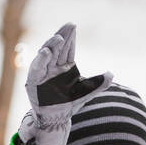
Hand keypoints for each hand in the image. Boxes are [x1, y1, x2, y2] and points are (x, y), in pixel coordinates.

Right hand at [17, 23, 112, 144]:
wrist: (57, 119)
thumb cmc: (70, 104)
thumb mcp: (86, 92)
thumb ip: (98, 83)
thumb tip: (111, 75)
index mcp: (65, 66)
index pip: (67, 48)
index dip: (69, 37)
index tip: (73, 25)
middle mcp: (53, 67)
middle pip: (56, 48)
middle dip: (61, 36)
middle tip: (67, 26)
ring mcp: (43, 74)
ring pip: (45, 56)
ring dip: (50, 46)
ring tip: (58, 38)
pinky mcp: (34, 82)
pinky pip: (36, 69)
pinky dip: (40, 61)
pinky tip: (45, 52)